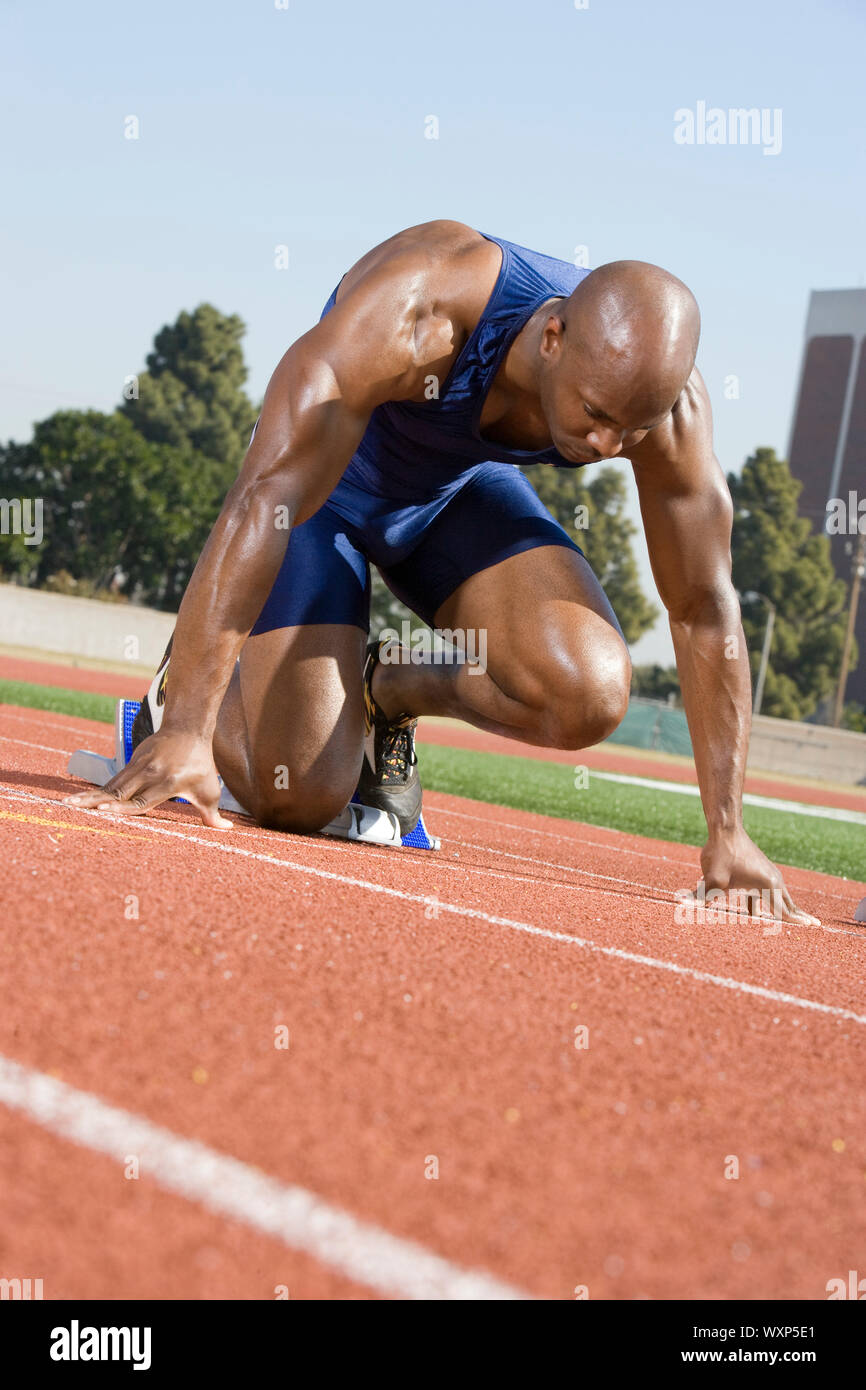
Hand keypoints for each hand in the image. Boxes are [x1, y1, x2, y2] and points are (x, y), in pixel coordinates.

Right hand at [63, 728, 232, 829]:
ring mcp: (139, 765)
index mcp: (168, 782)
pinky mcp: (133, 760)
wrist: (188, 729)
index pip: (142, 800)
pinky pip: (114, 778)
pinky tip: (83, 798)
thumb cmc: (201, 763)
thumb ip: (212, 815)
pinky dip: (99, 789)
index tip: (104, 812)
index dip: (123, 808)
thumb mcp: (209, 790)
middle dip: (96, 802)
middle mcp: (150, 773)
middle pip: (119, 792)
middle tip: (73, 809)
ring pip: (112, 784)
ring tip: (69, 804)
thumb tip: (227, 831)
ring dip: (91, 795)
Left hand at [699, 827, 818, 928]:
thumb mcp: (711, 880)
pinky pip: (767, 892)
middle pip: (789, 904)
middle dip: (799, 916)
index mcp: (768, 887)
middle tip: (816, 926)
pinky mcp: (759, 871)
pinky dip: (767, 902)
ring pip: (779, 897)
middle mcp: (773, 880)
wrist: (725, 828)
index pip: (785, 911)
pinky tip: (757, 911)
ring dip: (785, 909)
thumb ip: (700, 897)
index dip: (798, 922)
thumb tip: (681, 904)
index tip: (815, 927)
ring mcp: (768, 874)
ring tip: (799, 920)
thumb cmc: (720, 854)